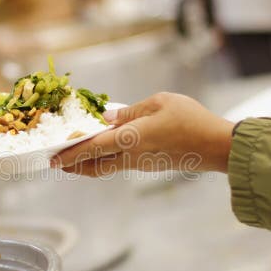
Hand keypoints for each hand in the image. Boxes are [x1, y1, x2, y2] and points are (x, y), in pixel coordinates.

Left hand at [51, 93, 234, 175]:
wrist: (216, 146)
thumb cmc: (191, 120)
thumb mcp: (159, 103)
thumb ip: (130, 111)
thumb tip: (107, 118)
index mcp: (132, 139)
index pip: (92, 148)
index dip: (70, 154)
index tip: (54, 159)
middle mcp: (132, 156)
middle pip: (95, 166)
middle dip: (74, 166)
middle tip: (58, 163)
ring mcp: (141, 163)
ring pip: (107, 167)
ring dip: (88, 164)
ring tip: (75, 158)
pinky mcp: (150, 165)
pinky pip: (120, 164)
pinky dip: (106, 160)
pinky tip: (104, 151)